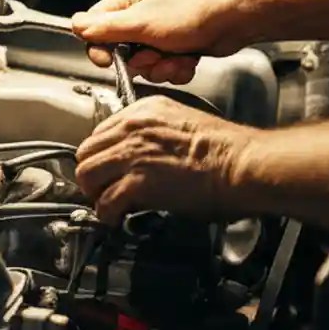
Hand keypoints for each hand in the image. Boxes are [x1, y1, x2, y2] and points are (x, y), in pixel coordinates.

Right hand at [70, 0, 246, 84]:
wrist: (235, 18)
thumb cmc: (194, 11)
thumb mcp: (141, 23)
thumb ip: (105, 28)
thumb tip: (75, 25)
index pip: (95, 25)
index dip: (100, 47)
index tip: (110, 59)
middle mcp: (142, 12)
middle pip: (121, 50)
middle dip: (140, 61)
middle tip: (155, 55)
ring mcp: (161, 29)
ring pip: (145, 62)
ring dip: (161, 67)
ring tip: (176, 58)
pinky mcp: (178, 44)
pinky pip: (165, 66)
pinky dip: (176, 68)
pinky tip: (188, 60)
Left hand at [75, 96, 255, 225]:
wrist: (241, 164)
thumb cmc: (226, 150)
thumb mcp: (183, 123)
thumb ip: (155, 135)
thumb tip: (144, 157)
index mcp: (145, 111)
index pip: (102, 131)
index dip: (103, 153)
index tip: (108, 166)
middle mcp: (133, 128)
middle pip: (87, 151)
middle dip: (93, 172)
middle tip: (101, 187)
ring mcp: (132, 154)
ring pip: (87, 173)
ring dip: (94, 193)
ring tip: (106, 203)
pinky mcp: (136, 182)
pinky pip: (105, 201)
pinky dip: (106, 214)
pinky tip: (115, 218)